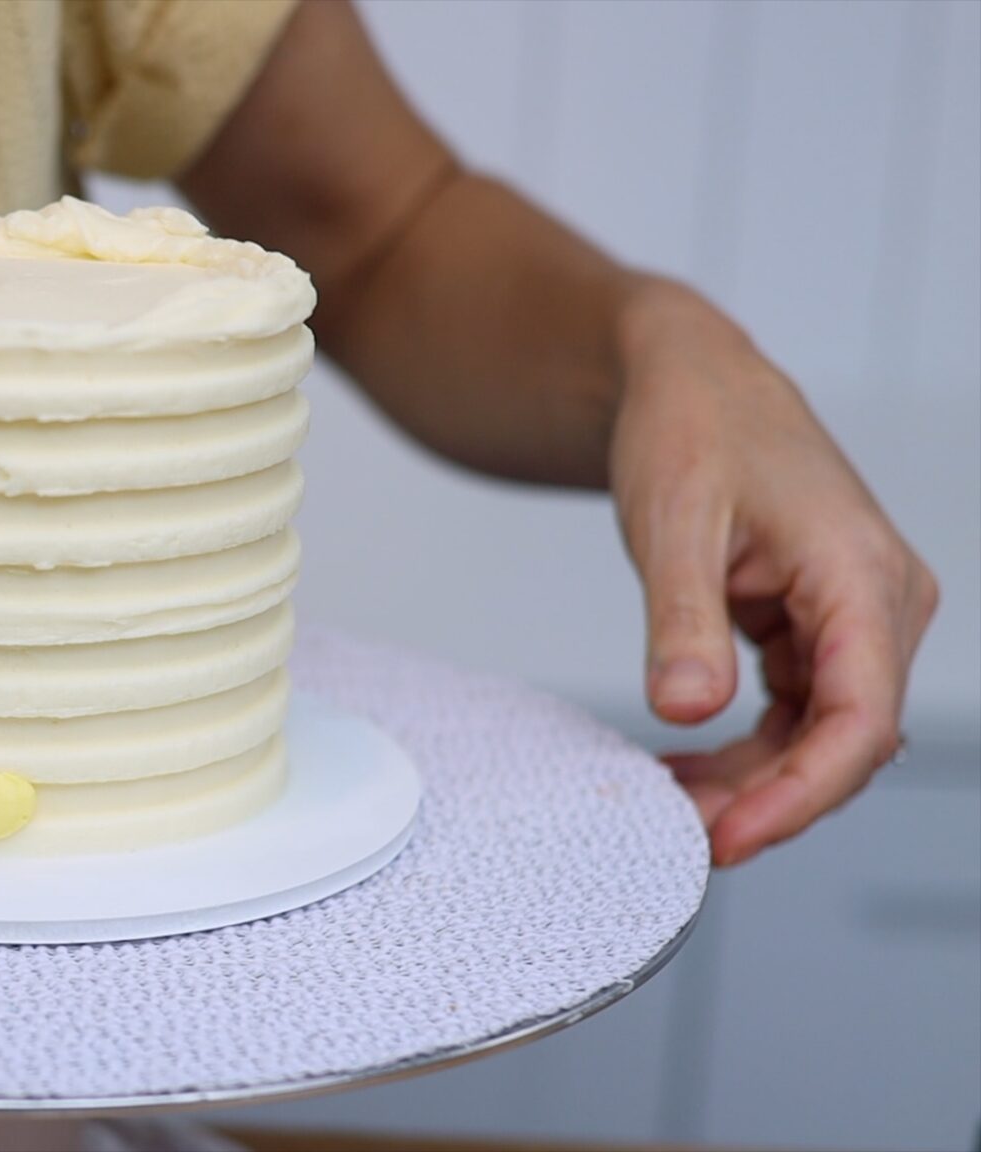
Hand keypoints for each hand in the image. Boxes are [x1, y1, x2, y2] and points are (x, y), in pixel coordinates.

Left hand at [610, 281, 937, 865]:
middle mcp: (878, 603)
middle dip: (768, 800)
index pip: (861, 719)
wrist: (688, 381)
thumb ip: (682, 620)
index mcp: (862, 576)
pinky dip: (745, 747)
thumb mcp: (673, 523)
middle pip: (844, 741)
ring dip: (752, 782)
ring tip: (666, 806)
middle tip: (677, 838)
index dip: (801, 794)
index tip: (729, 838)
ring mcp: (852, 618)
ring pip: (819, 734)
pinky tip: (682, 766)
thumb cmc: (691, 429)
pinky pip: (795, 711)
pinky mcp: (818, 625)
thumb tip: (688, 710)